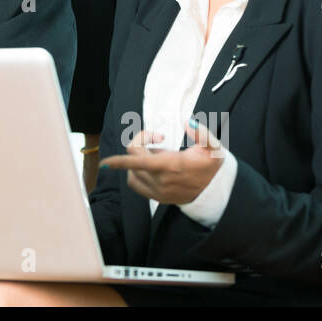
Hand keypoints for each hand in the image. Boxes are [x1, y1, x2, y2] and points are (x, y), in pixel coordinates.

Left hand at [97, 120, 224, 204]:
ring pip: (133, 172)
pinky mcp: (157, 197)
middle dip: (142, 144)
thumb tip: (187, 122)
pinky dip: (135, 174)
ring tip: (157, 155)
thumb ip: (202, 133)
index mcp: (171, 165)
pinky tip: (149, 167)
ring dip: (138, 160)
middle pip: (134, 160)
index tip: (105, 162)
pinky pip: (136, 184)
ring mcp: (158, 191)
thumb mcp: (214, 147)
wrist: (216, 192)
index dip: (119, 161)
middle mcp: (161, 180)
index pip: (138, 161)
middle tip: (159, 139)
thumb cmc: (212, 166)